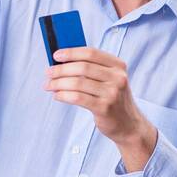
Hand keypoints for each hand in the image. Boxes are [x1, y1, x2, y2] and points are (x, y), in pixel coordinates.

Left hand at [44, 46, 156, 161]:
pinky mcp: (104, 108)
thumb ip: (91, 69)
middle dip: (61, 69)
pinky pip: (78, 98)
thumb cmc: (112, 99)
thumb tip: (62, 62)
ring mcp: (112, 93)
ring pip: (77, 83)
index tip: (56, 55)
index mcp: (118, 66)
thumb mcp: (109, 80)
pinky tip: (57, 95)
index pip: (91, 53)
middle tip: (48, 72)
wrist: (129, 124)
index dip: (71, 52)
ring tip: (48, 85)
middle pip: (82, 68)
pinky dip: (63, 95)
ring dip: (58, 83)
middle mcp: (117, 78)